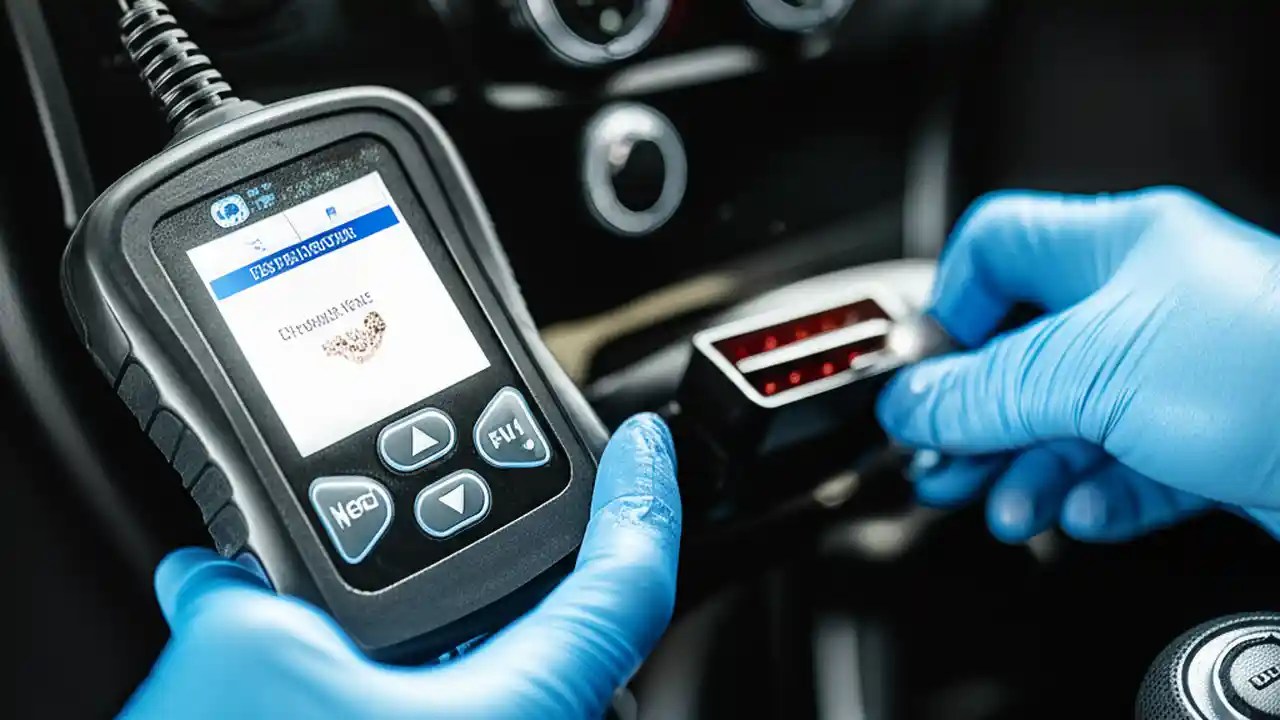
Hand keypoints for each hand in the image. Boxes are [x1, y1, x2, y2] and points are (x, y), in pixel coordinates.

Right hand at [121, 414, 680, 718]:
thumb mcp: (250, 666)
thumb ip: (249, 594)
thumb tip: (215, 577)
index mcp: (528, 706)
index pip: (630, 580)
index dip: (643, 497)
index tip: (645, 443)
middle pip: (562, 623)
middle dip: (516, 558)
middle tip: (471, 503)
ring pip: (494, 674)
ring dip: (440, 621)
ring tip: (372, 574)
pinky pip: (443, 711)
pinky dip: (402, 674)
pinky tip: (324, 659)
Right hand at [876, 188, 1279, 542]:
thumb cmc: (1270, 370)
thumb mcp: (1088, 373)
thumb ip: (985, 389)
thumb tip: (912, 401)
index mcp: (1117, 248)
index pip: (997, 250)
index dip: (948, 309)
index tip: (922, 374)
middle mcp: (1148, 304)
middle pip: (1024, 352)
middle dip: (979, 416)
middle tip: (945, 461)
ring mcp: (1182, 375)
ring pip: (1069, 420)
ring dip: (1028, 470)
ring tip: (1009, 507)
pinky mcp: (1212, 440)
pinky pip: (1126, 467)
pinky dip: (1096, 496)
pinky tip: (1084, 515)